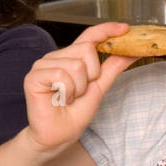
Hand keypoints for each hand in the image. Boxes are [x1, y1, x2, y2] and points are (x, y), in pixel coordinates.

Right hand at [22, 22, 133, 151]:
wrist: (58, 137)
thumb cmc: (73, 115)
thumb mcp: (99, 87)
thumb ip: (112, 67)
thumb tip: (131, 52)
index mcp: (70, 57)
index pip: (89, 36)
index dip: (107, 29)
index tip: (125, 28)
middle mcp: (55, 57)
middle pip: (86, 50)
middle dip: (91, 75)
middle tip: (79, 92)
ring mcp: (42, 65)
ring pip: (76, 65)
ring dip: (78, 88)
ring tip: (68, 98)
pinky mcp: (34, 76)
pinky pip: (62, 76)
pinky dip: (66, 92)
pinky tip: (59, 100)